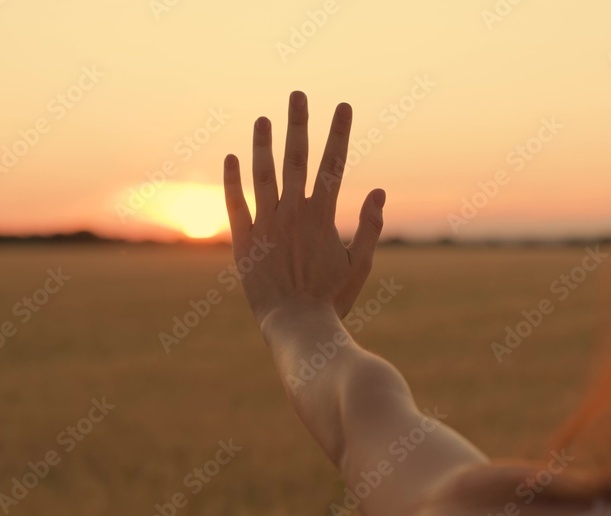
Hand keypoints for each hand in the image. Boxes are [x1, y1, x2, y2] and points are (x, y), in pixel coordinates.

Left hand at [222, 91, 385, 326]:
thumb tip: (379, 192)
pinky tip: (231, 157)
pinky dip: (232, 180)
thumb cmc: (332, 299)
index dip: (340, 132)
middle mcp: (293, 212)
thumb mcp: (360, 264)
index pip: (334, 164)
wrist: (296, 326)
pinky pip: (234, 204)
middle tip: (298, 94)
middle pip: (296, 158)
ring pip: (263, 174)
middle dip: (299, 123)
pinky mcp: (245, 241)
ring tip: (263, 118)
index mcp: (322, 215)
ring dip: (263, 144)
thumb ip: (370, 227)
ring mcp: (266, 224)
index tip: (344, 106)